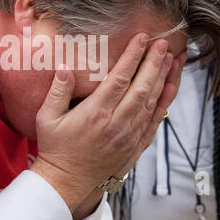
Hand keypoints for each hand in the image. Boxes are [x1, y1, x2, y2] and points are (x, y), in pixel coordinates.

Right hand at [31, 34, 182, 213]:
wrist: (67, 181)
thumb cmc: (56, 148)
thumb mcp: (46, 118)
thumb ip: (57, 91)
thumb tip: (65, 67)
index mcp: (95, 113)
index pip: (119, 78)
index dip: (132, 56)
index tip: (141, 38)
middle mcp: (116, 124)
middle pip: (142, 87)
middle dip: (154, 62)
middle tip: (163, 43)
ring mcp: (129, 136)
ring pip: (152, 102)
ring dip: (164, 79)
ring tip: (173, 59)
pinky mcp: (135, 145)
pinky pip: (155, 121)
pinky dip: (165, 103)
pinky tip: (171, 87)